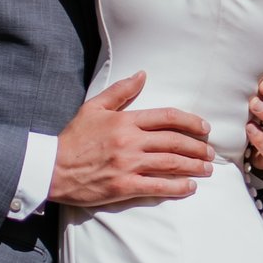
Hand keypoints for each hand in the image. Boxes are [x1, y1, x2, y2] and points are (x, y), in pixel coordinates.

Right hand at [49, 73, 214, 209]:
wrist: (52, 168)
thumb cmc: (73, 138)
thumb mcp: (94, 107)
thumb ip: (120, 91)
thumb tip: (142, 74)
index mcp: (125, 120)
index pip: (167, 117)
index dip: (190, 122)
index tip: (204, 128)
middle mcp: (130, 141)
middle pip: (174, 142)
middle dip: (198, 147)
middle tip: (210, 152)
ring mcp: (128, 164)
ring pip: (171, 163)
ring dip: (194, 166)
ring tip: (208, 169)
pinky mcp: (124, 186)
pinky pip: (157, 186)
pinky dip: (177, 187)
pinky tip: (190, 187)